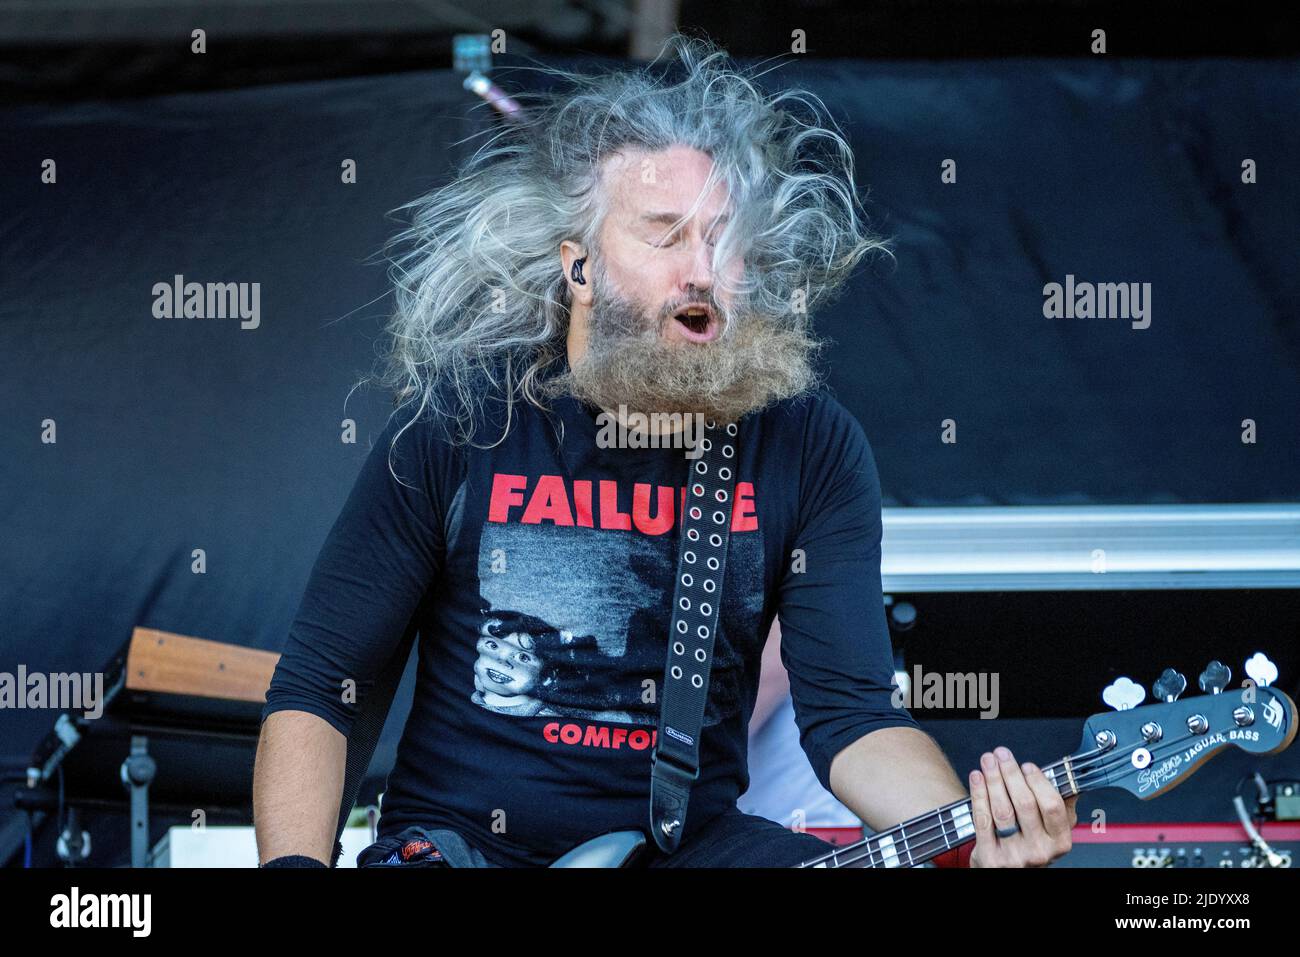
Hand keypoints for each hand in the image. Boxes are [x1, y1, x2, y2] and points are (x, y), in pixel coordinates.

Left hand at [967, 746, 1076, 867]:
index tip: (1027, 765)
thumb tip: (1068, 778)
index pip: (1052, 805)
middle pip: (1024, 803)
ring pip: (1002, 810)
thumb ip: (1060, 806)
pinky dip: (978, 794)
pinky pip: (983, 819)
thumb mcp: (1052, 831)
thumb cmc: (1030, 844)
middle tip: (1001, 754)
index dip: (1038, 781)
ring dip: (993, 779)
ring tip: (988, 761)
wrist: (1008, 872)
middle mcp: (1040, 851)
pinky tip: (977, 778)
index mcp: (1059, 841)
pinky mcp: (990, 857)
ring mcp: (1014, 856)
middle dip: (1010, 773)